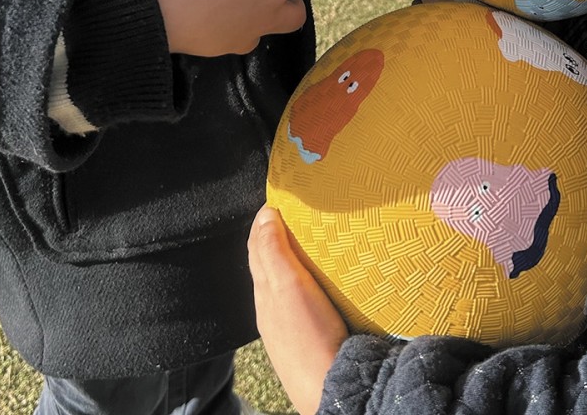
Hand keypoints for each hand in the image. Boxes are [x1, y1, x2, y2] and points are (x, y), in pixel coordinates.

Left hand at [249, 206, 346, 414]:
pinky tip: (313, 283)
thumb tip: (264, 215)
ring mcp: (285, 325)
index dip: (264, 221)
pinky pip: (295, 300)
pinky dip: (298, 281)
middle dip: (272, 237)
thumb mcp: (288, 286)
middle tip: (290, 214)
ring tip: (303, 243)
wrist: (329, 386)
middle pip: (266, 264)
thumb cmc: (309, 336)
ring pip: (280, 283)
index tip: (278, 200)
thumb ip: (273, 251)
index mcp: (264, 291)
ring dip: (286, 259)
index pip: (257, 246)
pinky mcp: (303, 337)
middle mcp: (269, 308)